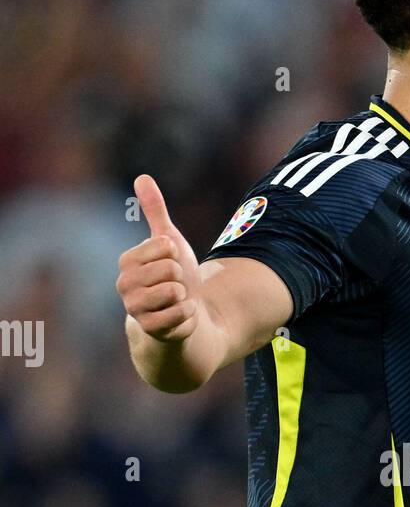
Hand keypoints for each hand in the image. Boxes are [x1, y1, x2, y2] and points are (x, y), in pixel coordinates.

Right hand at [116, 175, 200, 340]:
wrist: (182, 316)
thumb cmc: (174, 277)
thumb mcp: (169, 242)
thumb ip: (155, 211)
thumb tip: (143, 177)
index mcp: (127, 261)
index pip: (164, 246)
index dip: (176, 254)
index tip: (170, 263)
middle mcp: (124, 285)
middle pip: (170, 269)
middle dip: (181, 277)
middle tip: (175, 285)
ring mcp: (135, 309)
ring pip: (174, 292)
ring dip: (184, 297)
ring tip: (176, 301)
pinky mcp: (150, 329)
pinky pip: (180, 314)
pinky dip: (188, 315)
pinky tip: (180, 316)